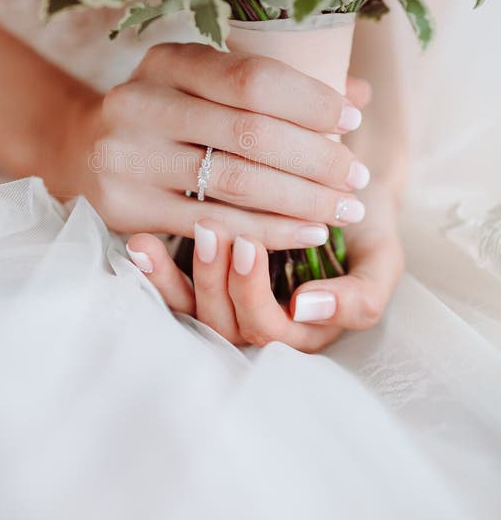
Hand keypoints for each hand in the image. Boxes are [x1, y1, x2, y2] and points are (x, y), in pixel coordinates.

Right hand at [76, 42, 369, 247]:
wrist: (80, 153)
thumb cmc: (165, 116)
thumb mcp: (204, 86)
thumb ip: (275, 88)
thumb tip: (357, 94)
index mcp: (167, 61)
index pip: (252, 78)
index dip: (310, 101)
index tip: (351, 121)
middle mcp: (142, 102)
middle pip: (250, 132)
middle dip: (317, 159)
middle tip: (357, 177)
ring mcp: (129, 157)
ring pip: (236, 182)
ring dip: (303, 200)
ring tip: (344, 209)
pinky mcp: (128, 206)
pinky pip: (214, 224)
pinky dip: (269, 232)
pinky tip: (308, 232)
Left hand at [125, 180, 402, 350]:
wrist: (337, 188)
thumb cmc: (362, 227)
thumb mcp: (381, 260)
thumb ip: (361, 295)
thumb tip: (305, 308)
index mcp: (304, 332)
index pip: (268, 331)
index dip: (252, 294)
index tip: (250, 243)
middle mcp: (263, 325)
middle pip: (225, 323)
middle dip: (215, 279)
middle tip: (214, 230)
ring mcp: (228, 305)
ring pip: (193, 312)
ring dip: (176, 278)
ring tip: (174, 236)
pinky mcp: (201, 283)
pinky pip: (172, 290)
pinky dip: (153, 270)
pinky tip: (138, 245)